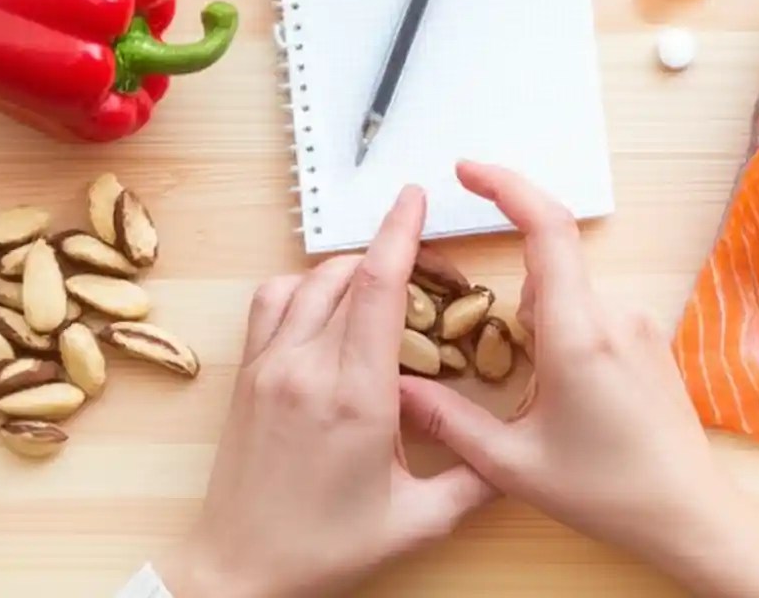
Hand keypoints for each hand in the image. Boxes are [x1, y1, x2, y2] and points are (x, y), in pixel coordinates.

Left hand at [158, 186, 495, 597]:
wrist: (240, 571)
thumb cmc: (324, 550)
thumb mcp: (417, 522)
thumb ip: (476, 481)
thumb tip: (518, 451)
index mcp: (357, 398)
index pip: (381, 290)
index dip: (400, 234)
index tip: (414, 198)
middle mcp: (308, 369)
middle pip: (350, 275)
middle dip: (391, 256)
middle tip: (427, 271)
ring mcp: (270, 367)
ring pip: (309, 281)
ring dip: (348, 271)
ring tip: (382, 289)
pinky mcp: (248, 375)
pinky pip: (272, 301)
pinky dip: (302, 288)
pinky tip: (326, 309)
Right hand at [399, 162, 758, 597]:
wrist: (689, 514)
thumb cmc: (608, 492)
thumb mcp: (514, 464)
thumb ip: (449, 421)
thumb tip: (399, 389)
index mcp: (577, 334)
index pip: (546, 227)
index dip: (506, 185)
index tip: (467, 171)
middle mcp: (613, 316)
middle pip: (548, 268)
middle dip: (512, 300)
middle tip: (496, 357)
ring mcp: (636, 326)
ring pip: (568, 295)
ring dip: (538, 324)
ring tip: (542, 400)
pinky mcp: (647, 340)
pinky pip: (592, 314)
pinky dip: (563, 336)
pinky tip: (567, 398)